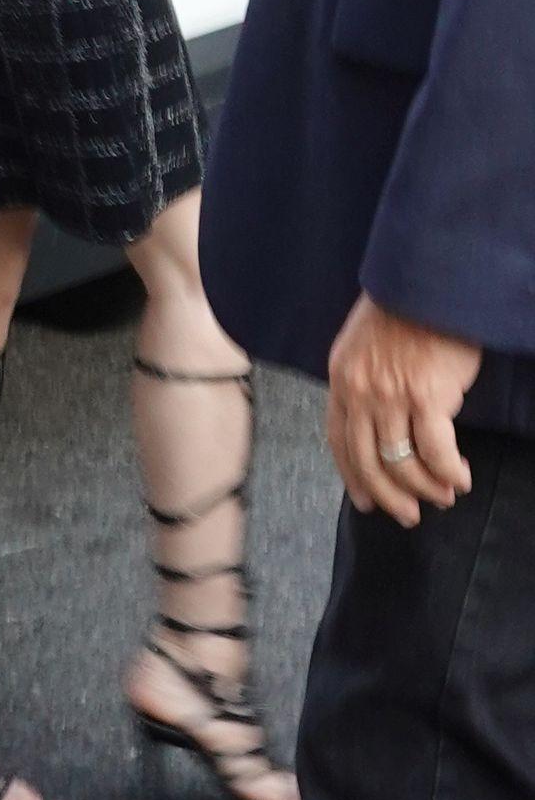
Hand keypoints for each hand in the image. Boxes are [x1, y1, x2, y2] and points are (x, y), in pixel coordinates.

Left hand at [326, 293, 481, 527]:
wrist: (428, 284)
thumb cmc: (404, 311)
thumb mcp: (364, 345)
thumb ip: (362, 381)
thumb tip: (376, 422)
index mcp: (341, 379)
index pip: (339, 440)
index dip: (352, 475)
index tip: (365, 500)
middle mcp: (360, 392)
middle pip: (367, 461)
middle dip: (388, 495)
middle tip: (408, 515)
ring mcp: (391, 397)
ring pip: (402, 463)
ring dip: (425, 488)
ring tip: (442, 497)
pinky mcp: (426, 397)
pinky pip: (435, 452)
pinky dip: (448, 472)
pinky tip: (459, 478)